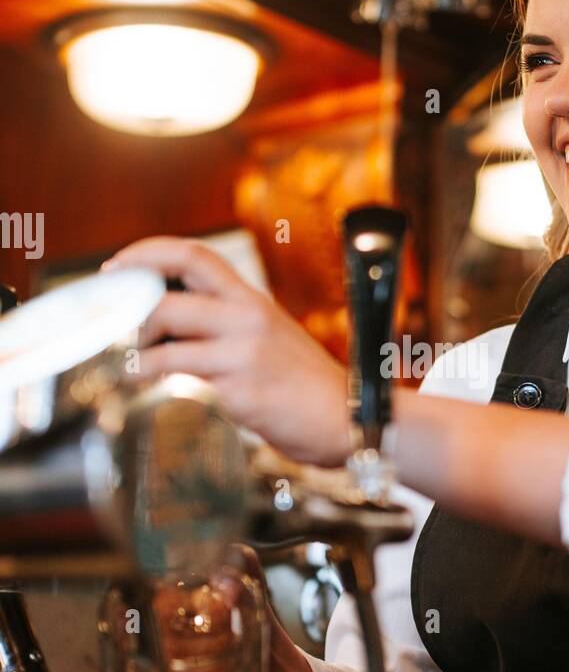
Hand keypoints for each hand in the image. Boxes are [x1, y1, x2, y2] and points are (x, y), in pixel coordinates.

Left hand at [103, 236, 350, 466]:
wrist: (353, 417)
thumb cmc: (307, 383)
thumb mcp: (271, 333)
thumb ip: (229, 321)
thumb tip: (167, 319)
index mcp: (253, 300)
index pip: (194, 255)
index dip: (147, 253)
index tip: (116, 267)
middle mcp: (248, 320)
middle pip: (166, 302)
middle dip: (128, 319)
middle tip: (113, 333)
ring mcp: (244, 358)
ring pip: (164, 351)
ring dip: (135, 364)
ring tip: (127, 374)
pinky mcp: (241, 396)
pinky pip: (183, 390)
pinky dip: (160, 395)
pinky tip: (155, 401)